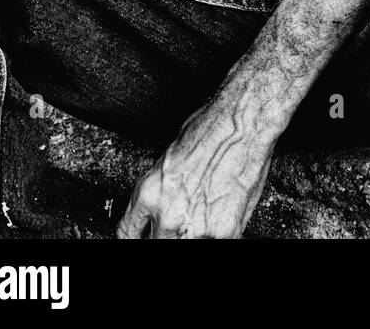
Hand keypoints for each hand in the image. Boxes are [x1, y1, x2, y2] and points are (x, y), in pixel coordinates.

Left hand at [116, 92, 274, 239]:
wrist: (243, 123)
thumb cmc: (210, 128)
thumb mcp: (169, 159)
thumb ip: (163, 190)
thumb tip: (163, 206)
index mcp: (149, 194)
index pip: (127, 233)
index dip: (134, 238)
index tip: (142, 236)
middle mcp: (167, 215)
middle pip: (155, 243)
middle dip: (165, 234)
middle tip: (179, 221)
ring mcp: (195, 228)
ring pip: (183, 245)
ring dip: (191, 234)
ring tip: (203, 217)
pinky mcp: (224, 233)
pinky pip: (214, 244)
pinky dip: (217, 235)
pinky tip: (220, 221)